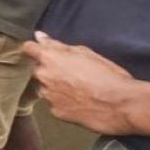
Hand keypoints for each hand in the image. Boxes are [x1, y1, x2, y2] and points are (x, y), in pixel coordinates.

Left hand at [23, 32, 139, 135]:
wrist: (121, 105)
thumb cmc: (107, 75)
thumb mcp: (85, 52)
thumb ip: (58, 45)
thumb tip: (40, 36)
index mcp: (49, 58)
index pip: (28, 48)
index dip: (35, 49)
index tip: (41, 51)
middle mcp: (44, 77)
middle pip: (37, 69)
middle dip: (48, 69)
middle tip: (70, 72)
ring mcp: (48, 97)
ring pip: (44, 88)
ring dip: (54, 86)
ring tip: (77, 88)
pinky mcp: (56, 113)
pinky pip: (54, 104)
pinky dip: (63, 102)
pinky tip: (79, 102)